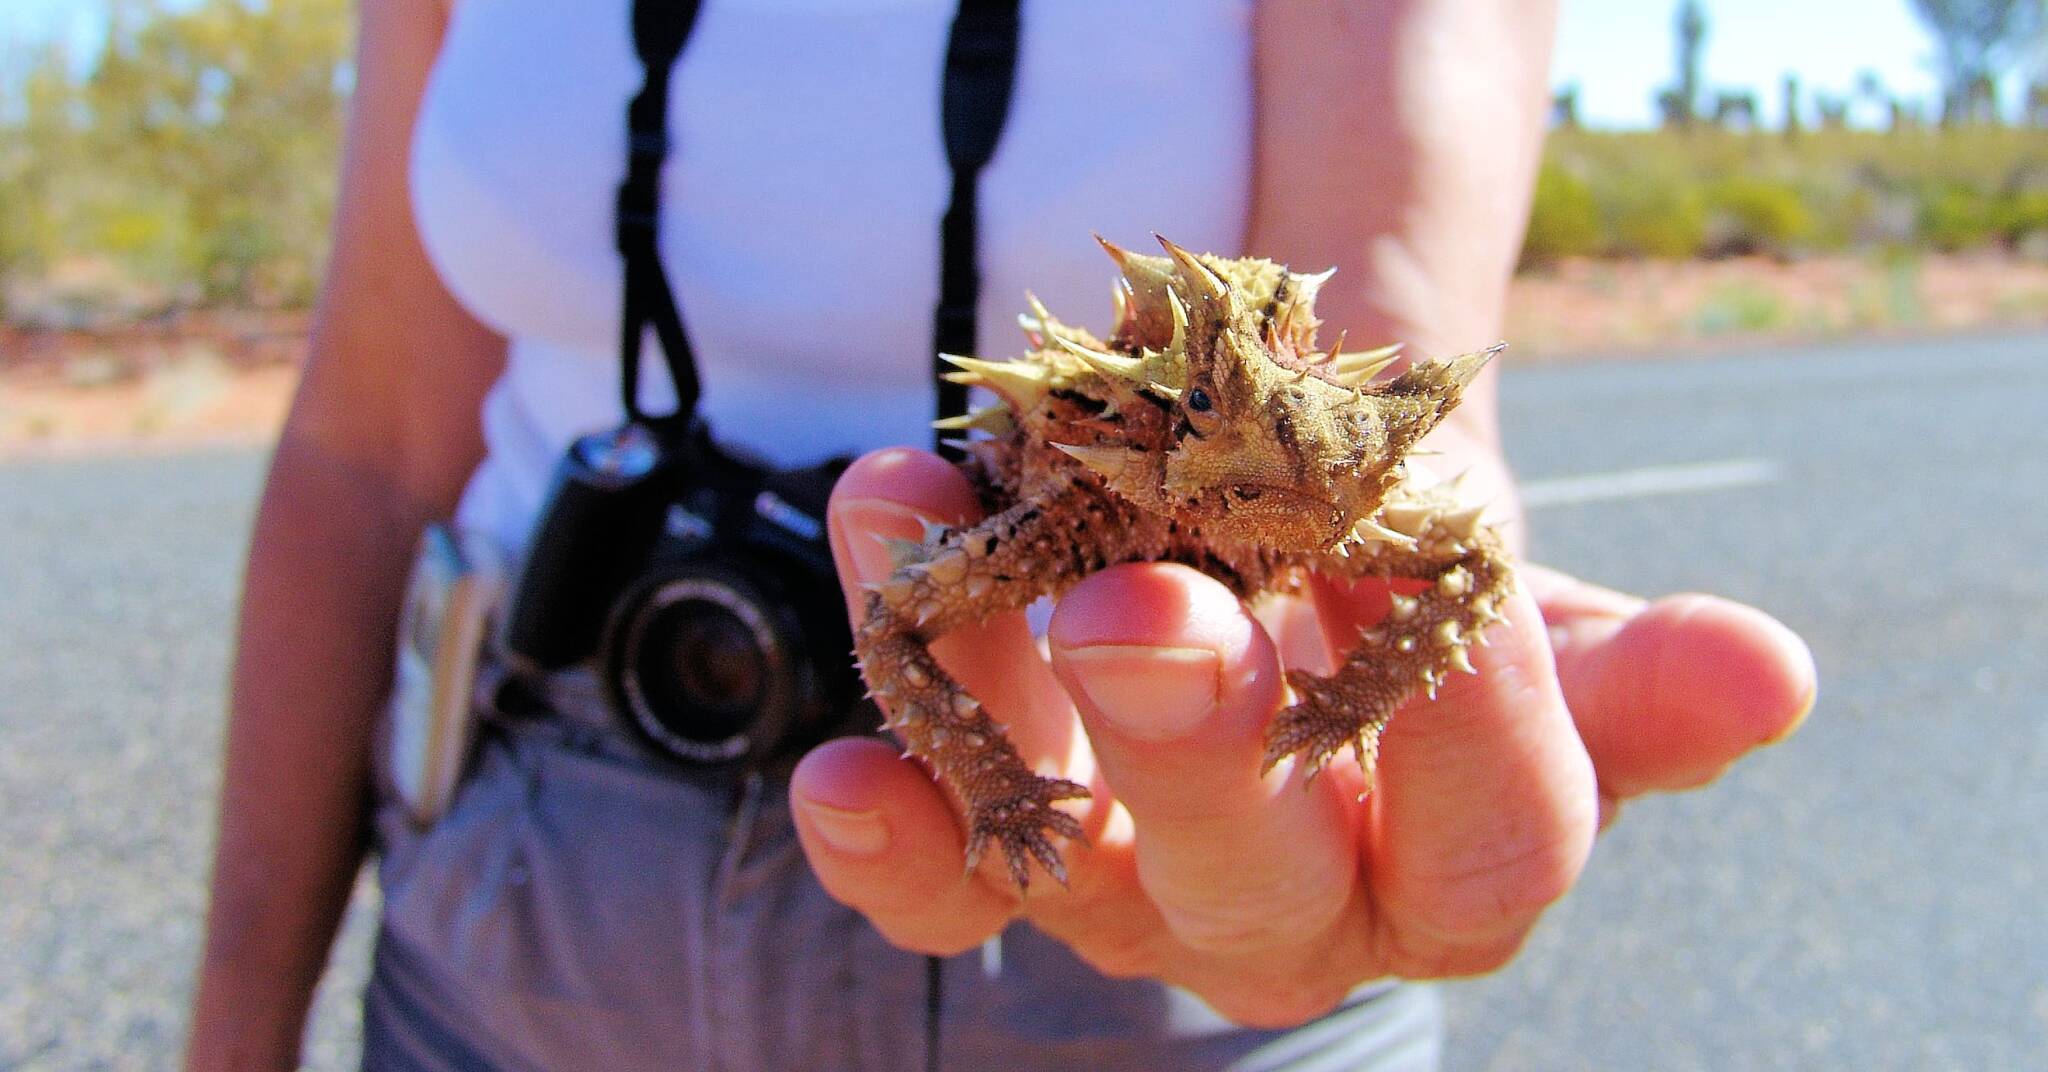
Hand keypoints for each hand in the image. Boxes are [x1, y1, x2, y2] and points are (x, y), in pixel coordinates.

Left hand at [794, 445, 1812, 1025]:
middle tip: (1144, 601)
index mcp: (1460, 858)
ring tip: (932, 541)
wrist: (1289, 552)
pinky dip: (885, 833)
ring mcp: (1138, 892)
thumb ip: (1619, 663)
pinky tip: (836, 767)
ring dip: (989, 709)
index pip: (1497, 829)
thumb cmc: (1425, 586)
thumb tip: (1766, 671)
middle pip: (1263, 874)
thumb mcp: (1531, 612)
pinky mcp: (1006, 858)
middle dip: (1202, 738)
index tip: (1453, 551)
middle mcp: (1297, 910)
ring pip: (1066, 854)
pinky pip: (937, 886)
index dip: (1481, 711)